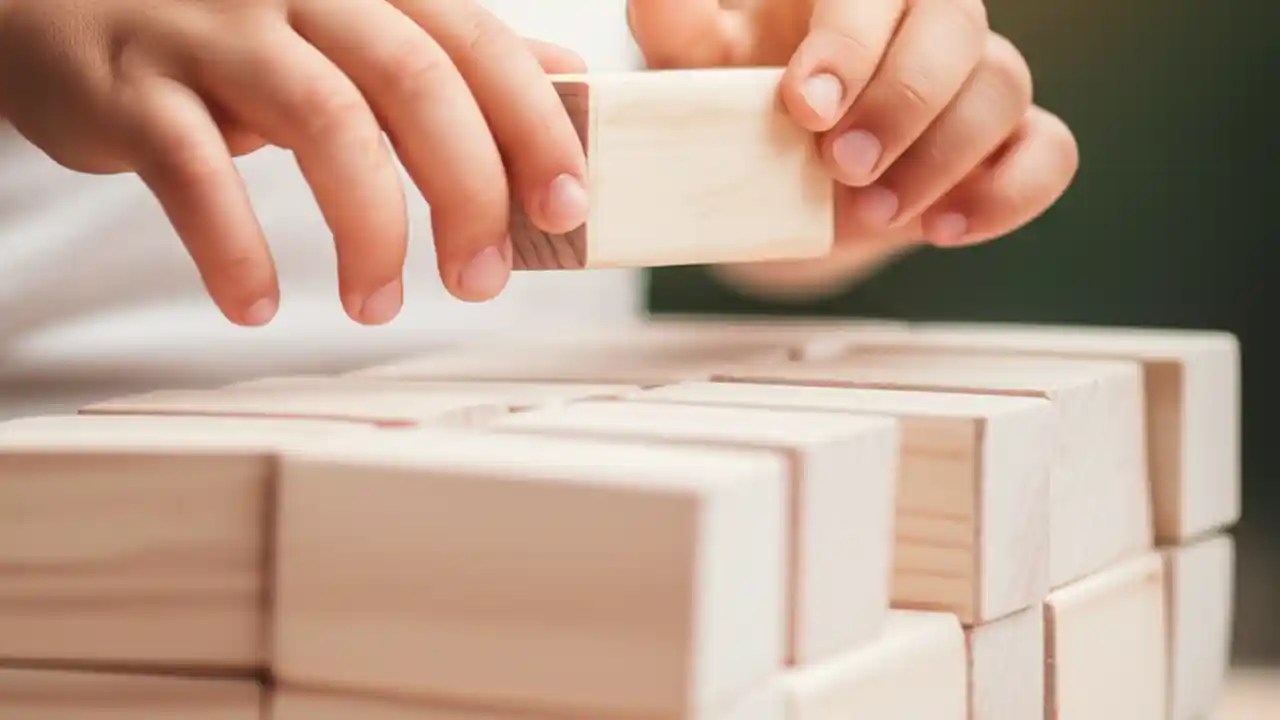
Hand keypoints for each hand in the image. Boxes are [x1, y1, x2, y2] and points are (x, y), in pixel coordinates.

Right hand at [0, 0, 590, 324]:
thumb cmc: (228, 20)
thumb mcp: (347, 21)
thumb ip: (450, 48)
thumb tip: (563, 76)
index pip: (477, 44)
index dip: (535, 129)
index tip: (568, 211)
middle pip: (415, 84)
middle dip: (468, 194)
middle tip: (481, 280)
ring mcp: (210, 29)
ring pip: (323, 124)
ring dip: (368, 232)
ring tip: (378, 305)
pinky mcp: (131, 83)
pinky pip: (195, 171)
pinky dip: (234, 248)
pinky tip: (254, 303)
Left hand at [628, 0, 1078, 296]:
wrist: (767, 183)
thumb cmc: (733, 102)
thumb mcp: (692, 62)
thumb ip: (677, 20)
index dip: (853, 38)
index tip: (803, 104)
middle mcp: (922, 18)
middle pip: (956, 24)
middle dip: (901, 100)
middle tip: (838, 164)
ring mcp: (971, 79)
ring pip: (1004, 86)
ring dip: (942, 157)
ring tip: (870, 211)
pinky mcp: (1001, 145)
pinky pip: (1049, 153)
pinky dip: (1010, 194)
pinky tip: (945, 228)